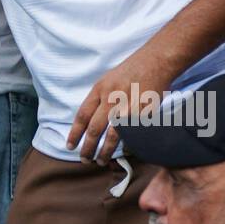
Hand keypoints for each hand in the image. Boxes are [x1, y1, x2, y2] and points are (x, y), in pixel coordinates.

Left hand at [68, 46, 180, 164]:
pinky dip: (128, 146)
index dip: (75, 133)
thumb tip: (88, 120)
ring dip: (105, 151)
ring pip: (113, 136)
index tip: (70, 146)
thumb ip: (98, 98)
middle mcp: (111, 99)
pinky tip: (123, 154)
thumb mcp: (107, 80)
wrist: (155, 62)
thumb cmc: (130, 71)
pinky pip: (133, 134)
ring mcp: (128, 107)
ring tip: (100, 161)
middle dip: (87, 147)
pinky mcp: (143, 113)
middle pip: (95, 129)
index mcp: (99, 90)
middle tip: (84, 159)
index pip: (82, 116)